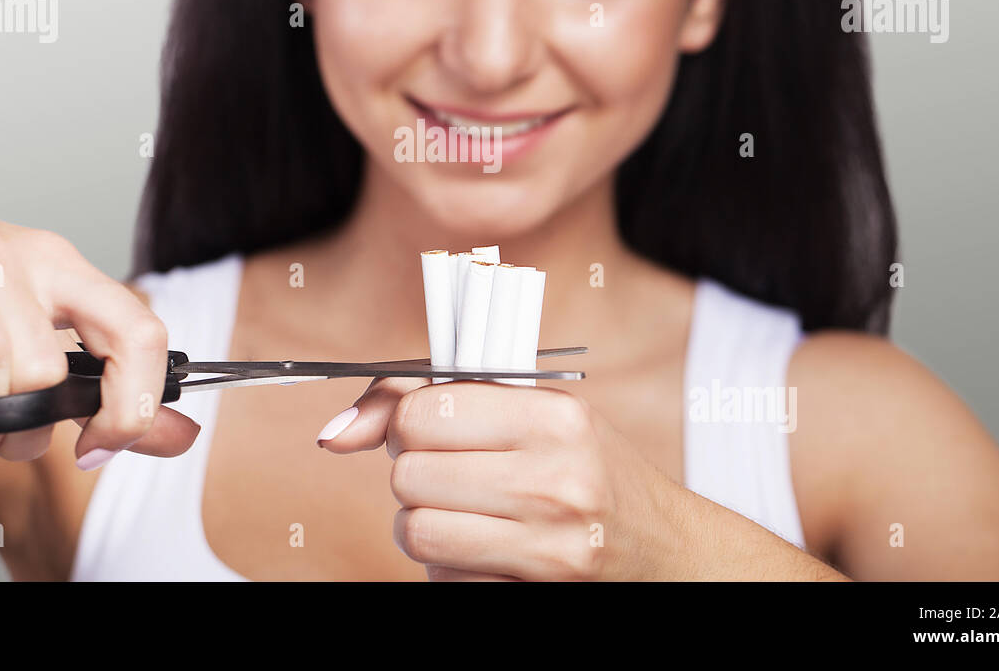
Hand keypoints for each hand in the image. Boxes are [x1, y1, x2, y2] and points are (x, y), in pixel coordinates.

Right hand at [0, 167, 197, 478]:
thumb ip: (108, 377)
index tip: (103, 444)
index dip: (135, 402)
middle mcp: (7, 262)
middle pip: (49, 368)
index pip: (137, 330)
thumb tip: (181, 432)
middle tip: (8, 444)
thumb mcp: (37, 307)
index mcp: (58, 264)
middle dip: (32, 432)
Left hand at [318, 376, 673, 579]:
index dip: (410, 424)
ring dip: (425, 524)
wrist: (666, 551)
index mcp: (554, 417)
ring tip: (467, 513)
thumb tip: (332, 434)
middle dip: (416, 477)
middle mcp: (554, 480)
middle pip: (408, 477)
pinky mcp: (536, 593)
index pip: (421, 414)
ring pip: (414, 532)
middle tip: (454, 475)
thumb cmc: (589, 468)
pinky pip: (441, 578)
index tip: (432, 432)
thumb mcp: (534, 414)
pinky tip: (490, 550)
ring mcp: (548, 547)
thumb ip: (434, 404)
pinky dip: (450, 565)